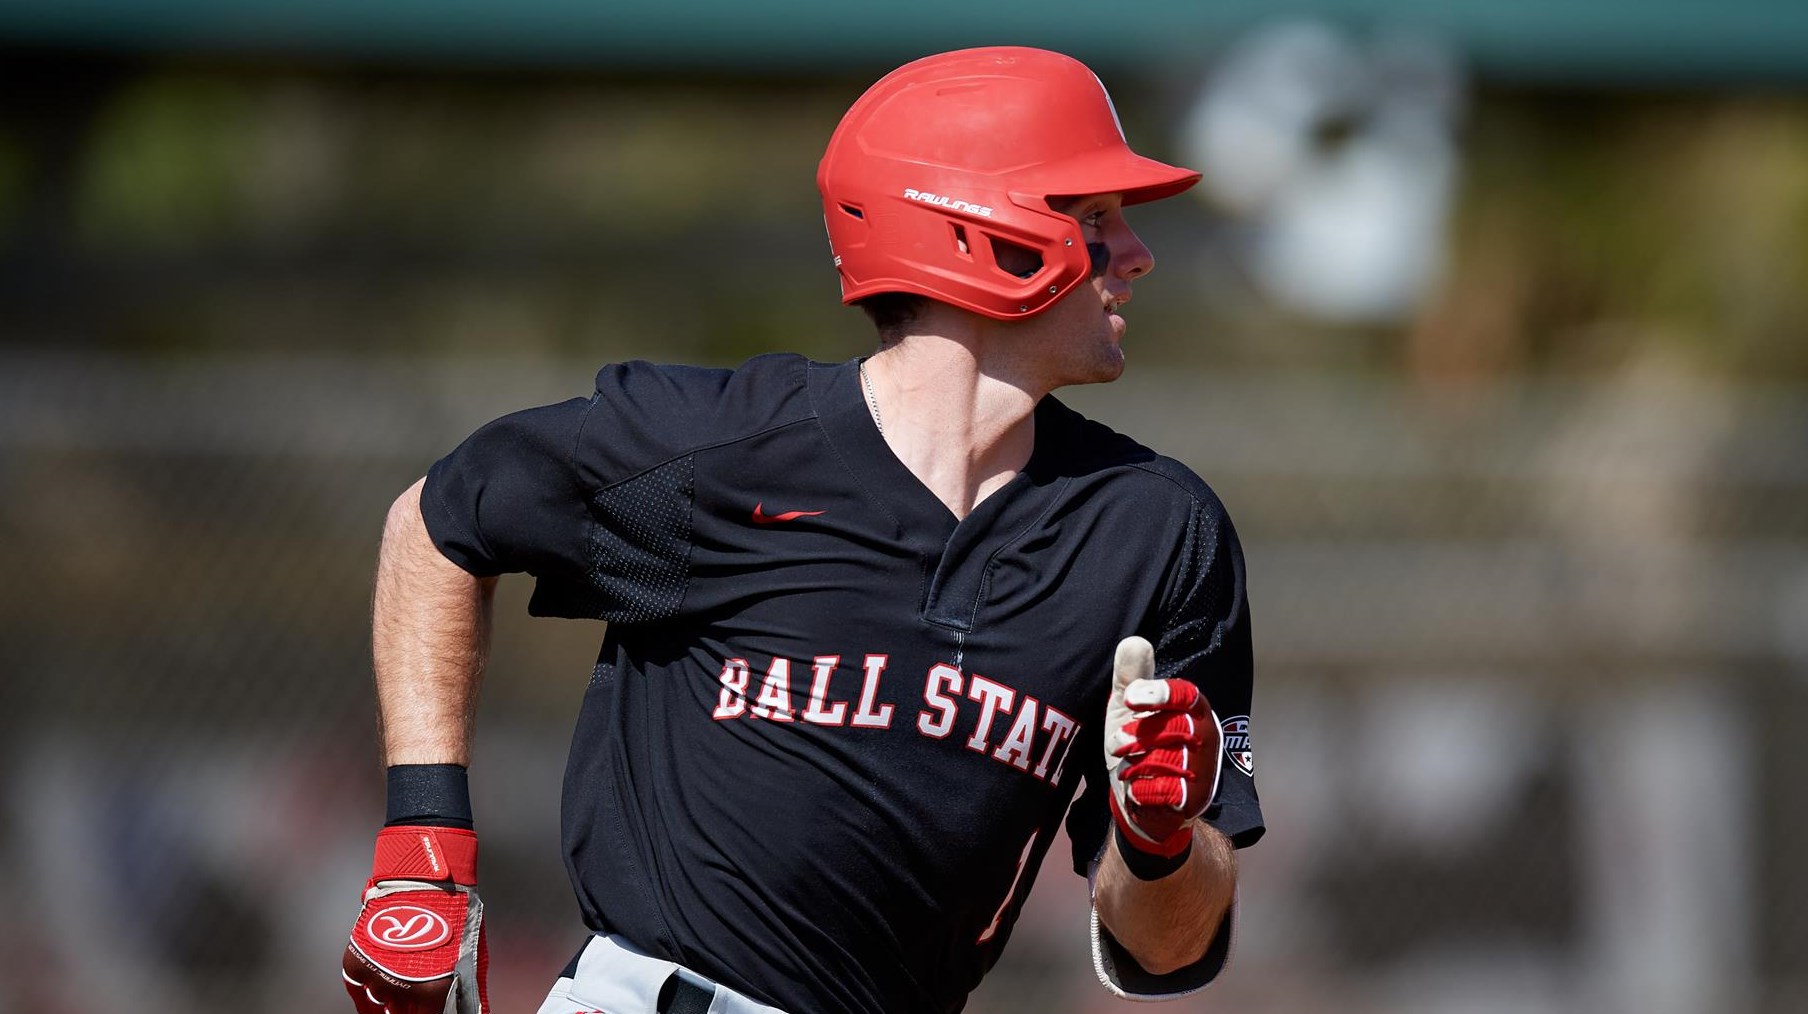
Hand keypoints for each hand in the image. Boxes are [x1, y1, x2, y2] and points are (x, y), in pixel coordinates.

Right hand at [343, 826, 486, 1013]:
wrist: (423, 878)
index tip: (430, 1009)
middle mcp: (403, 989)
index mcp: (435, 991)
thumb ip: (466, 991)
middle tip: (417, 1004)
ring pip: (383, 1005)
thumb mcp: (470, 955)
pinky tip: (376, 1004)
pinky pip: (359, 994)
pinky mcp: (357, 964)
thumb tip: (472, 1012)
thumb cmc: (452, 914)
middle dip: (410, 1010)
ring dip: (392, 1001)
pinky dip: (367, 1000)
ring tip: (403, 990)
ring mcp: (378, 977)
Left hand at [1104, 636, 1220, 857]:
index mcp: (1194, 709)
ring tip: (1128, 767)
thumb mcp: (1126, 711)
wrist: (1141, 802)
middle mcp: (1206, 736)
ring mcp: (1204, 769)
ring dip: (1137, 764)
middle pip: (1176, 727)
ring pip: (1169, 760)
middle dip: (1140, 736)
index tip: (1130, 697)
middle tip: (1117, 743)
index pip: (1186, 695)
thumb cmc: (1137, 746)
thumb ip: (1129, 678)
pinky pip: (1166, 790)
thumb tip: (1134, 641)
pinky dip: (1142, 789)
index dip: (1159, 694)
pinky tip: (1138, 788)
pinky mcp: (1196, 800)